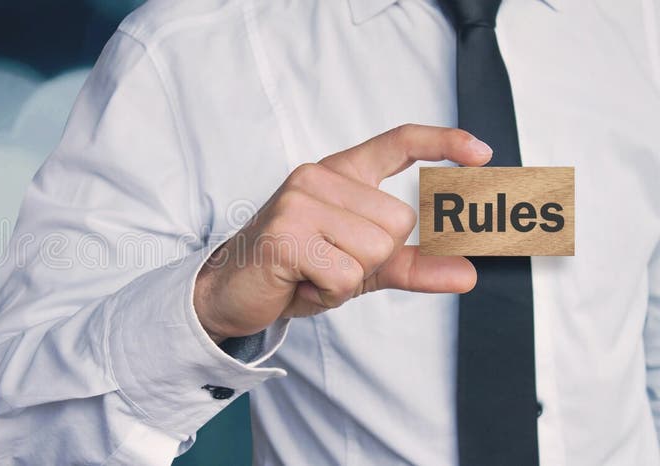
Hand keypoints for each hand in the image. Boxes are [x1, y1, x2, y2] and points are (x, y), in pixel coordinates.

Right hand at [194, 124, 492, 342]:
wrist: (231, 292)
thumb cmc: (294, 270)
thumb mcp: (359, 266)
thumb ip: (411, 265)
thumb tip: (468, 273)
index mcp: (338, 174)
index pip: (397, 143)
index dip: (442, 142)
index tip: (481, 154)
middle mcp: (317, 178)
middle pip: (397, 221)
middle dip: (372, 258)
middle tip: (329, 263)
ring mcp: (298, 203)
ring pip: (375, 249)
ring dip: (348, 278)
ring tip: (312, 274)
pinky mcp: (285, 236)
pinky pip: (346, 275)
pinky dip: (330, 293)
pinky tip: (301, 284)